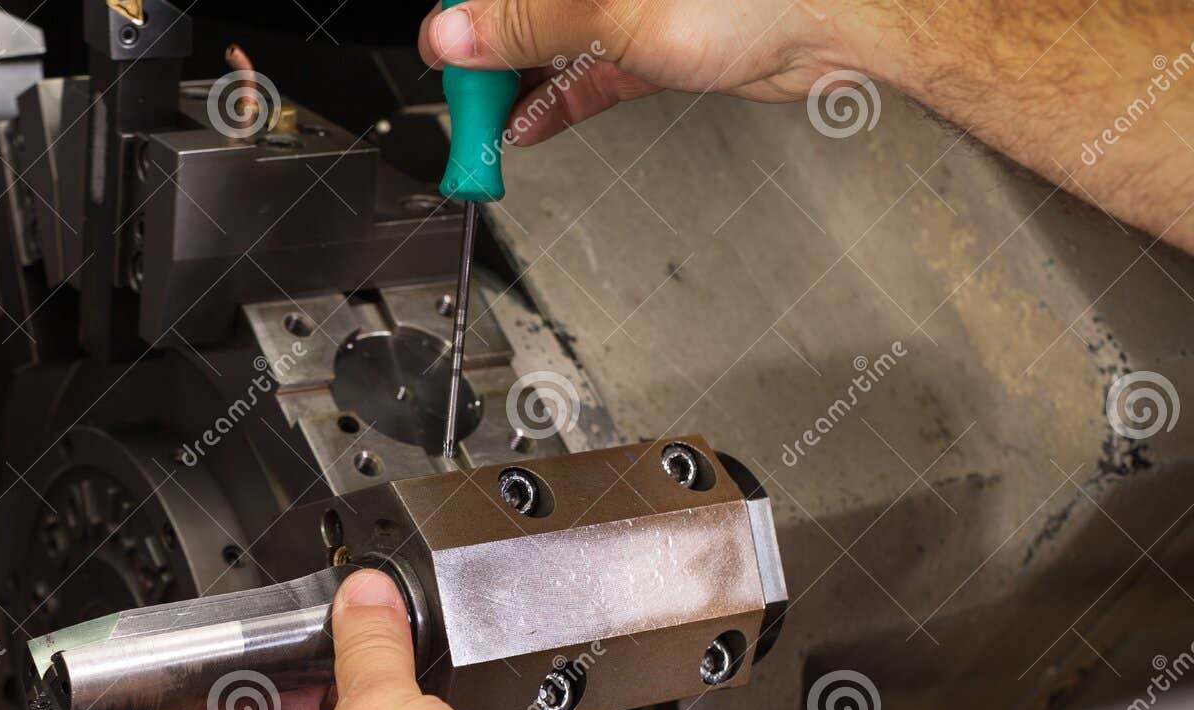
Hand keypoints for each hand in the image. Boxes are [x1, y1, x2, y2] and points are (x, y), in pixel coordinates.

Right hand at [418, 0, 873, 144]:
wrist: (840, 17)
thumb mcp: (611, 9)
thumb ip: (527, 24)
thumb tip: (455, 36)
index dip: (465, 8)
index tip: (442, 46)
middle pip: (523, 3)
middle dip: (488, 51)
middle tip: (461, 97)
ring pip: (554, 36)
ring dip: (518, 83)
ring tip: (486, 125)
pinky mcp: (657, 34)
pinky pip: (590, 66)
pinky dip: (558, 98)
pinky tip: (527, 125)